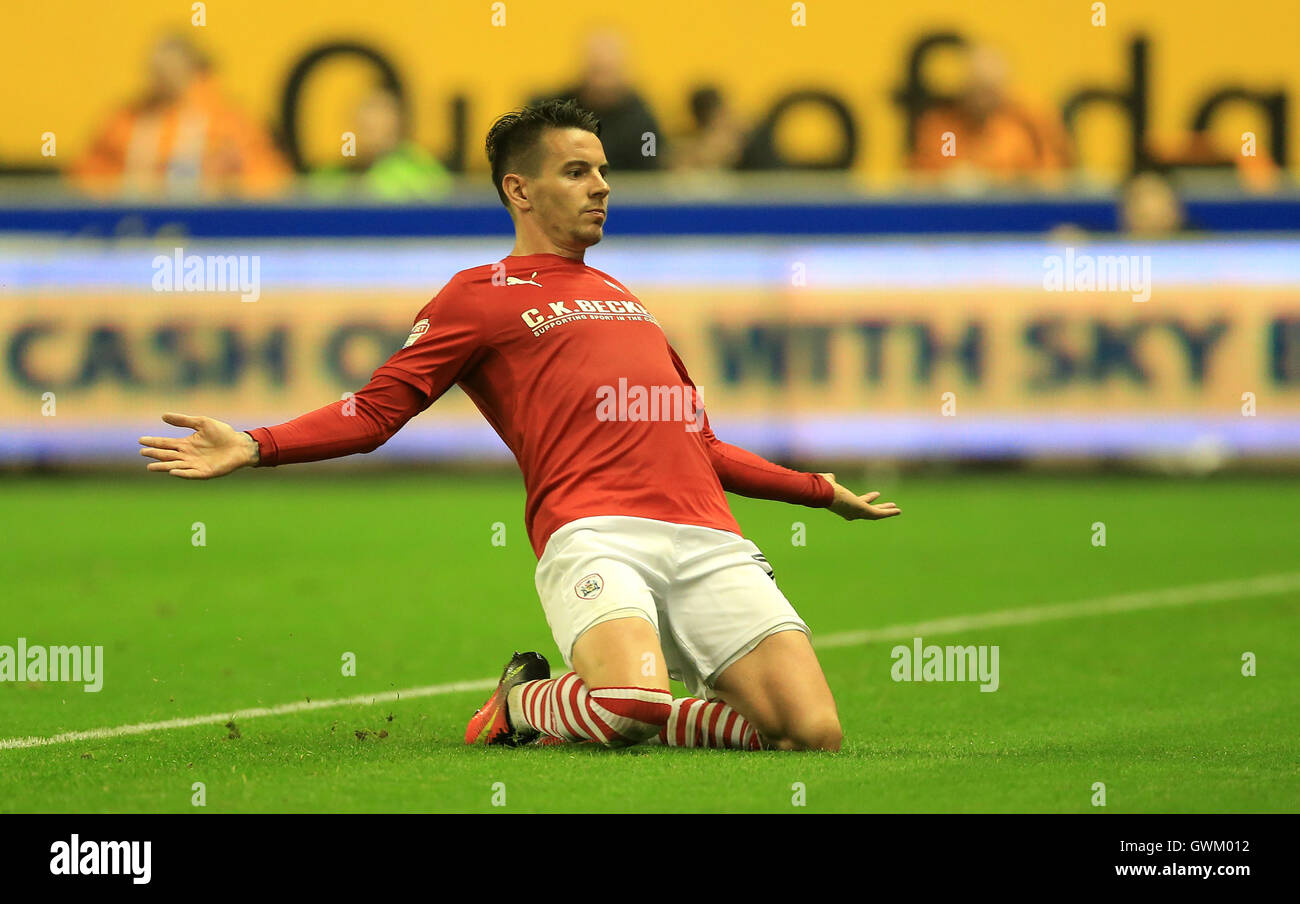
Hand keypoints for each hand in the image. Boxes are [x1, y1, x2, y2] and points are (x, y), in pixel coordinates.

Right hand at [138, 413, 257, 478]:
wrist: (240, 444)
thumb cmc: (223, 433)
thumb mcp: (202, 423)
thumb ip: (183, 421)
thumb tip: (163, 416)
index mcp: (186, 444)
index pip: (166, 443)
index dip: (154, 442)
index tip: (141, 440)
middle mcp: (188, 455)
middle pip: (167, 455)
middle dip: (155, 454)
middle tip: (142, 452)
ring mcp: (195, 465)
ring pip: (175, 466)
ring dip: (163, 466)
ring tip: (150, 467)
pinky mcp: (204, 472)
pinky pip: (190, 473)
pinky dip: (181, 473)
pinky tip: (172, 471)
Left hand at [819, 472, 900, 520]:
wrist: (823, 493)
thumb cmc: (823, 488)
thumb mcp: (828, 481)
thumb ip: (830, 480)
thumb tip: (831, 477)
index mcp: (845, 504)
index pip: (859, 502)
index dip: (868, 498)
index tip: (876, 494)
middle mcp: (851, 511)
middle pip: (869, 510)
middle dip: (880, 507)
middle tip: (890, 504)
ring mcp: (858, 513)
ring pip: (875, 513)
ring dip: (886, 511)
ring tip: (897, 509)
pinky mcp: (863, 511)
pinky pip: (879, 514)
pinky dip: (889, 513)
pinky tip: (898, 510)